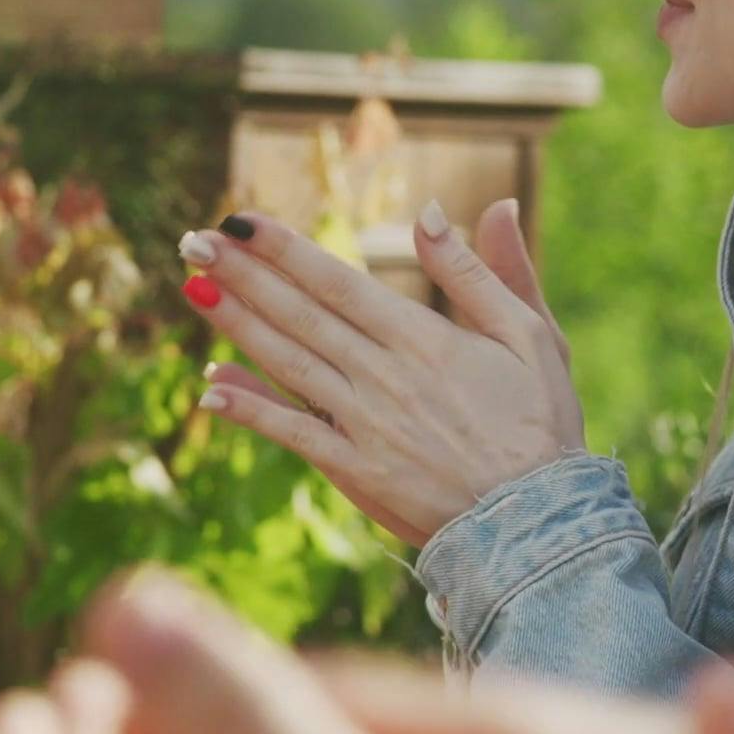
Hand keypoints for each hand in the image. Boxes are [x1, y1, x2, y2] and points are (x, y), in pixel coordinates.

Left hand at [179, 199, 584, 544]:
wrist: (538, 521)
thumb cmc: (542, 422)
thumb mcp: (530, 334)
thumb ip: (478, 273)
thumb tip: (435, 212)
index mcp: (422, 336)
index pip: (336, 280)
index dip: (283, 249)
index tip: (240, 220)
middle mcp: (383, 374)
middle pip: (298, 314)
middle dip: (242, 273)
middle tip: (192, 242)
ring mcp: (364, 424)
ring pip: (287, 364)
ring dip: (235, 325)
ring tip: (192, 287)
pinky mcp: (355, 470)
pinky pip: (292, 433)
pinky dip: (250, 410)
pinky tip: (211, 388)